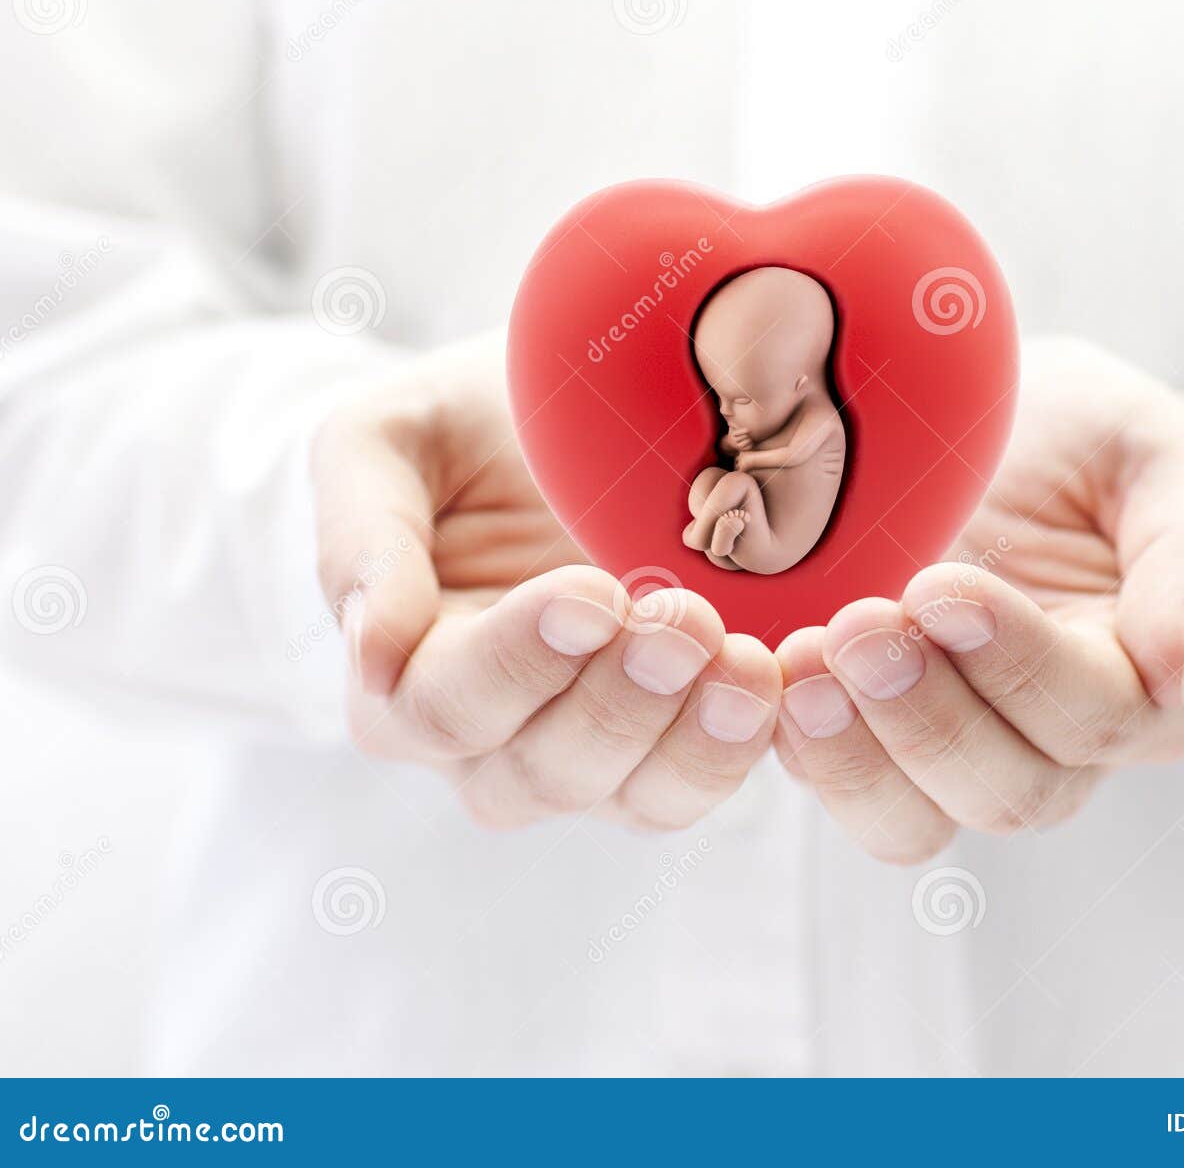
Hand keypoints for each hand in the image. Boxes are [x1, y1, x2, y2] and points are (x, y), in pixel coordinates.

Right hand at [311, 334, 779, 830]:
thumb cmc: (453, 434)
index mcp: (403, 677)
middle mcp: (489, 743)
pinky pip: (700, 781)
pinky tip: (780, 683)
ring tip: (749, 667)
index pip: (442, 706)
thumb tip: (369, 650)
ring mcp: (586, 753)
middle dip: (619, 700)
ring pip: (630, 796)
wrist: (546, 426)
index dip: (517, 662)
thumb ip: (362, 534)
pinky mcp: (667, 741)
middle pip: (543, 770)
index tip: (591, 593)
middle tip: (685, 619)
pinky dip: (744, 745)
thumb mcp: (383, 443)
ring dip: (692, 742)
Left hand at [772, 339, 1183, 862]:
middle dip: (930, 716)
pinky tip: (772, 680)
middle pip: (1010, 792)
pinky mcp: (870, 735)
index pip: (1101, 716)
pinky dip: (803, 751)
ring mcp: (955, 745)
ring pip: (919, 823)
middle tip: (857, 623)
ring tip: (803, 667)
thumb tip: (1181, 664)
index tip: (940, 585)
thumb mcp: (1160, 452)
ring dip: (858, 756)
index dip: (1021, 666)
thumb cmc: (1081, 434)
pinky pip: (843, 790)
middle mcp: (1054, 740)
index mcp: (1142, 679)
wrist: (975, 410)